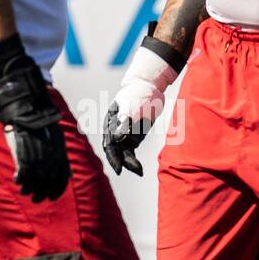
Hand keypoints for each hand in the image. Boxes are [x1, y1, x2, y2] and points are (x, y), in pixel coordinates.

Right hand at [0, 58, 69, 202]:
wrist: (26, 105)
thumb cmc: (38, 121)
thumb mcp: (55, 137)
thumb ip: (59, 156)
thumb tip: (67, 174)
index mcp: (60, 149)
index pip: (63, 176)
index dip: (57, 189)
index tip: (51, 197)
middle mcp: (51, 152)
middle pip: (49, 180)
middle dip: (43, 193)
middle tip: (36, 200)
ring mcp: (38, 151)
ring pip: (36, 178)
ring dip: (30, 189)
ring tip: (24, 193)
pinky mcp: (24, 149)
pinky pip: (24, 170)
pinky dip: (21, 179)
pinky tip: (17, 182)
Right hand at [102, 43, 178, 175]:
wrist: (149, 88)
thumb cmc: (137, 95)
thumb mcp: (132, 107)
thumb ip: (124, 121)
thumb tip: (116, 138)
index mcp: (110, 122)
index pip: (109, 142)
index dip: (113, 156)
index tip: (119, 168)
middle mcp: (114, 130)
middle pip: (115, 151)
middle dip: (122, 162)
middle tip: (133, 170)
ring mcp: (124, 135)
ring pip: (123, 153)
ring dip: (130, 163)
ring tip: (139, 171)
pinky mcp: (133, 138)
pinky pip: (131, 152)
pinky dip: (134, 161)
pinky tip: (139, 169)